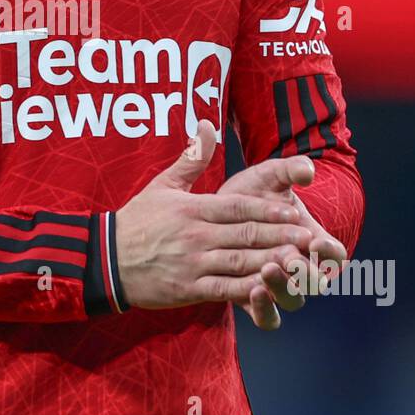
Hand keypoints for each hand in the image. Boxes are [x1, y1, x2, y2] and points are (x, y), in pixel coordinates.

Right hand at [115, 122, 313, 311]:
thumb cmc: (137, 221)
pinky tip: (268, 289)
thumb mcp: (162, 185)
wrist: (106, 260)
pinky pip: (224, 289)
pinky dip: (247, 290)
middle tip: (308, 238)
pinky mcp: (189, 288)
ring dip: (270, 262)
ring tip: (297, 262)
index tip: (292, 211)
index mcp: (192, 209)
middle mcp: (196, 236)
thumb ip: (191, 157)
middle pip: (244, 234)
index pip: (236, 207)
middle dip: (279, 236)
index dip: (266, 210)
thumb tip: (206, 124)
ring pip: (239, 262)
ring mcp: (193, 263)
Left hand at [218, 154, 347, 329]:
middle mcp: (301, 269)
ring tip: (266, 271)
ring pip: (292, 301)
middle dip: (305, 274)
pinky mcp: (254, 298)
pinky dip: (265, 310)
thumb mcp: (272, 175)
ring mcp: (279, 286)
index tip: (316, 244)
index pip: (336, 256)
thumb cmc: (256, 191)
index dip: (331, 254)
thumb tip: (307, 171)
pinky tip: (253, 292)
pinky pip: (267, 317)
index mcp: (315, 242)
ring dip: (283, 289)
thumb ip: (290, 170)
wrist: (222, 209)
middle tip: (290, 260)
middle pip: (315, 283)